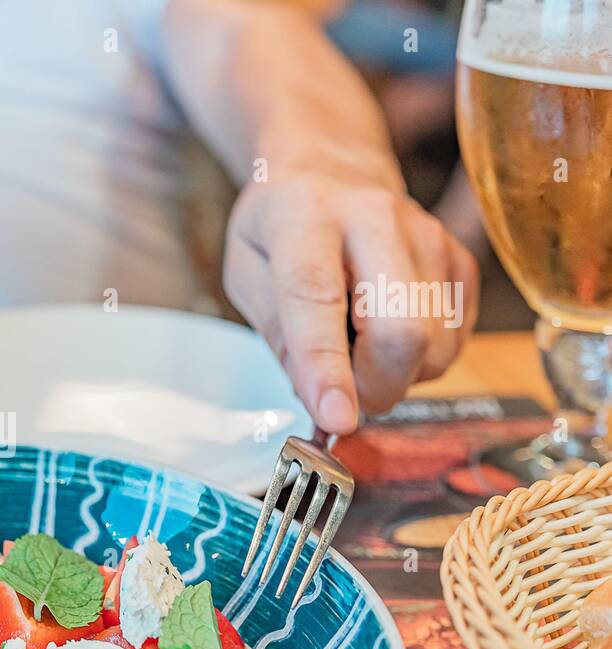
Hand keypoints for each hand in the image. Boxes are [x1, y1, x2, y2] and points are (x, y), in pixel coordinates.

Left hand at [223, 163, 478, 433]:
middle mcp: (375, 218)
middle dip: (375, 387)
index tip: (336, 419)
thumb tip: (321, 403)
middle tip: (346, 394)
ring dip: (396, 376)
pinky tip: (387, 334)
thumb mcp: (247, 274)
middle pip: (401, 330)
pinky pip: (456, 341)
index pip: (318, 298)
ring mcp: (428, 236)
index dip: (328, 368)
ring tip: (359, 349)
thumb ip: (279, 337)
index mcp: (306, 217)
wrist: (332, 169)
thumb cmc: (281, 228)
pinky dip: (422, 360)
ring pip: (434, 346)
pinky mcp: (460, 258)